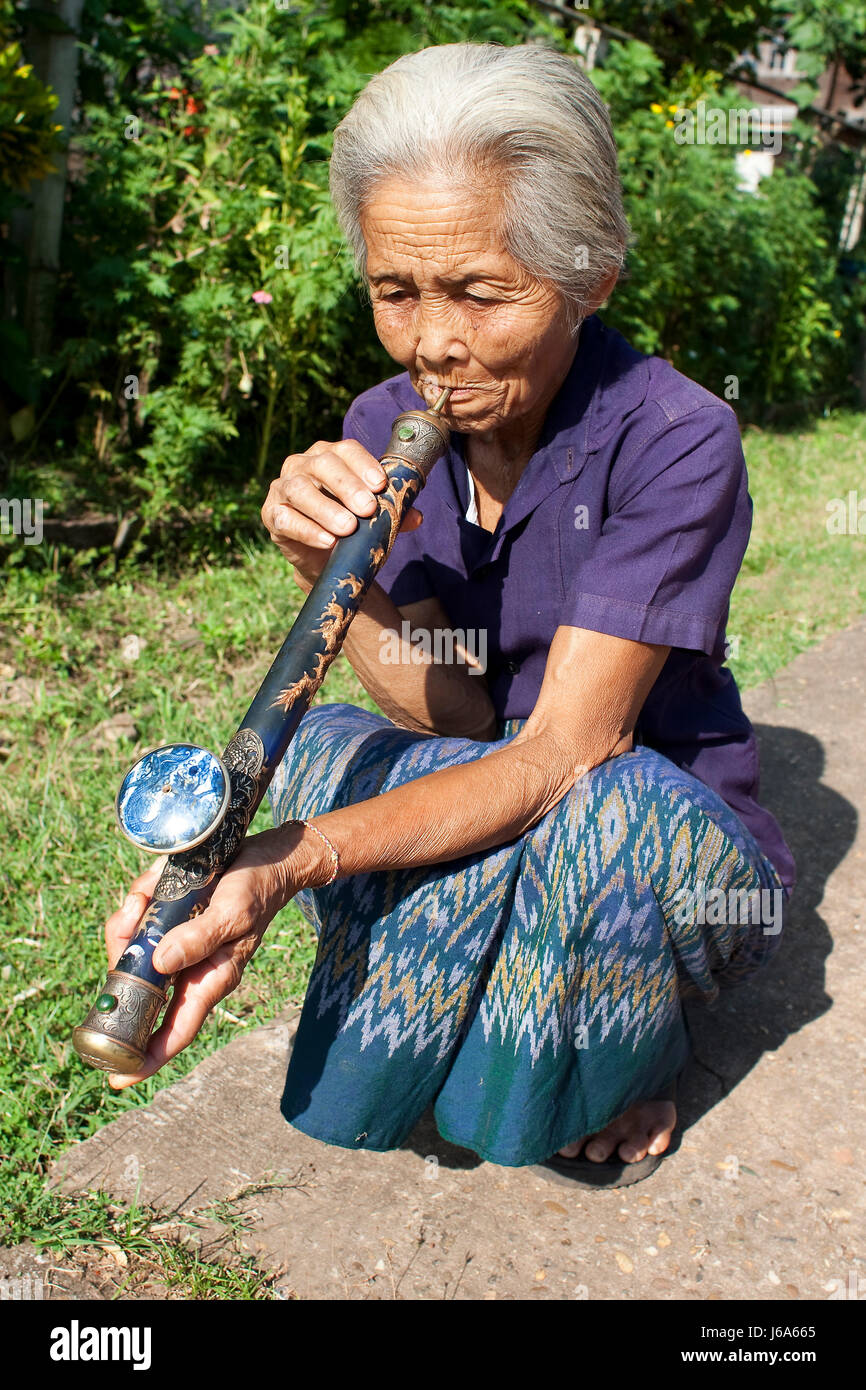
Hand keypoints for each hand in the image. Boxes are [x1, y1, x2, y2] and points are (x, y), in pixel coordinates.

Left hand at [104, 827, 307, 1088]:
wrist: (264, 857)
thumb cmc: (256, 890)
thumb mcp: (233, 913)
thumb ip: (199, 938)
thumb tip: (160, 964)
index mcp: (211, 979)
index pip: (176, 1029)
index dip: (147, 1057)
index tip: (117, 1079)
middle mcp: (189, 970)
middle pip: (140, 988)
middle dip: (122, 965)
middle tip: (124, 927)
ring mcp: (176, 949)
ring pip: (130, 953)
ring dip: (129, 923)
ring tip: (143, 896)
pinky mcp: (167, 925)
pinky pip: (135, 923)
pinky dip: (135, 902)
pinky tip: (149, 886)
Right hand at [261, 437, 422, 586]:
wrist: (324, 557)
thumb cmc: (350, 527)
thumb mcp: (373, 517)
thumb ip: (393, 512)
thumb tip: (416, 516)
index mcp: (329, 455)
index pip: (345, 449)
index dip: (363, 464)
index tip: (381, 485)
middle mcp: (302, 464)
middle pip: (322, 465)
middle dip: (347, 486)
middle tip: (368, 509)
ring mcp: (283, 487)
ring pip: (300, 490)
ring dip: (326, 509)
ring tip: (348, 528)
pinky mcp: (271, 513)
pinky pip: (285, 518)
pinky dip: (307, 530)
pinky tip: (327, 541)